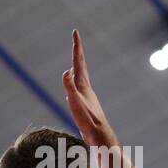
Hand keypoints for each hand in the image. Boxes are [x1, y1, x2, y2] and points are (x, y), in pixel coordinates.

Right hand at [62, 30, 116, 148]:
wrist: (100, 136)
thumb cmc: (88, 121)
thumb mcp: (76, 104)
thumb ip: (70, 88)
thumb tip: (66, 71)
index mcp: (83, 85)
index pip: (78, 61)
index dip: (76, 47)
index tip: (75, 32)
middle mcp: (86, 87)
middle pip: (81, 65)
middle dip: (77, 51)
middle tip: (75, 38)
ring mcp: (87, 95)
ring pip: (81, 75)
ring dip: (78, 65)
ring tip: (76, 58)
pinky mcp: (86, 104)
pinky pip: (79, 86)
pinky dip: (76, 80)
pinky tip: (75, 85)